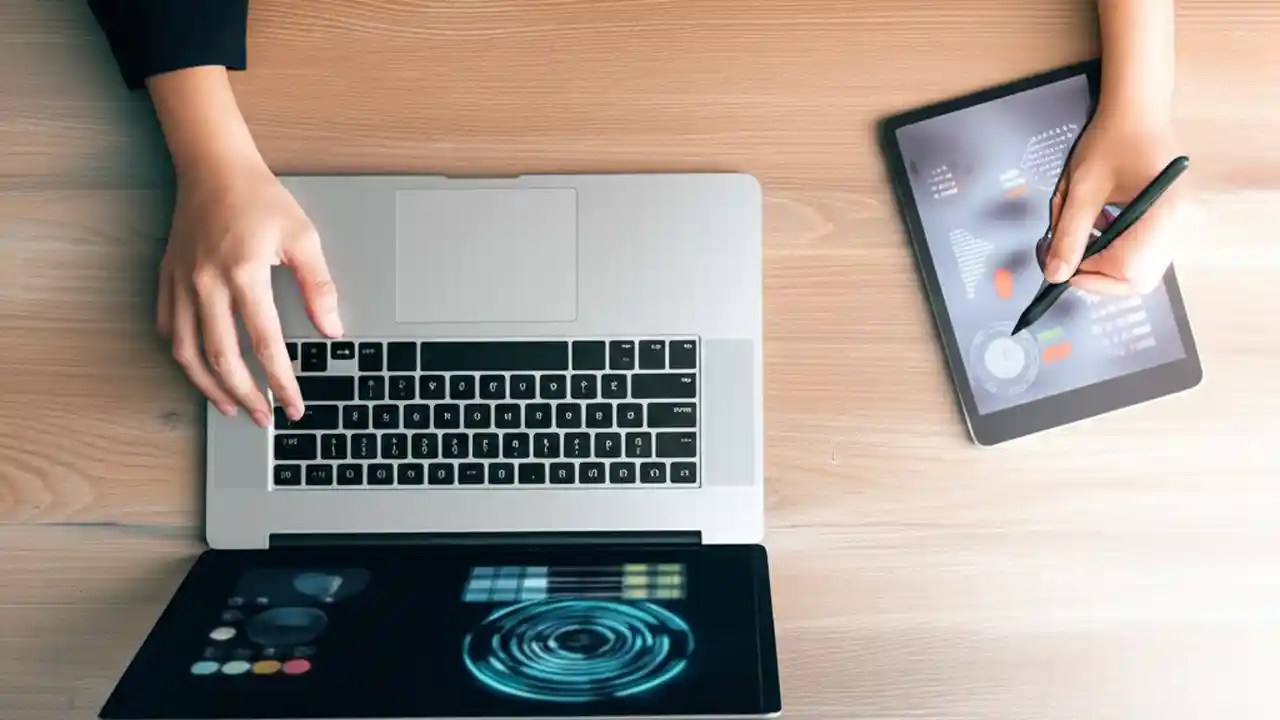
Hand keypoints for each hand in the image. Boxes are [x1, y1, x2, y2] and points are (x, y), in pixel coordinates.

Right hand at [157, 161, 341, 426]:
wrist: (214, 168)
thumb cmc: (261, 199)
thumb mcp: (304, 238)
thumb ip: (319, 287)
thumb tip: (332, 330)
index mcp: (243, 275)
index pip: (265, 344)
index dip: (281, 381)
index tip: (294, 405)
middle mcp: (206, 285)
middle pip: (223, 358)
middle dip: (246, 395)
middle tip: (265, 418)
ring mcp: (182, 284)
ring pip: (188, 352)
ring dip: (210, 387)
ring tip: (232, 408)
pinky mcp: (168, 279)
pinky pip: (170, 330)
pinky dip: (184, 358)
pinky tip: (200, 372)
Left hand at [1045, 107, 1188, 294]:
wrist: (1138, 112)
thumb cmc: (1111, 142)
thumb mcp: (1081, 189)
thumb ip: (1068, 234)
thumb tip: (1055, 275)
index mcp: (1166, 214)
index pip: (1128, 271)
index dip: (1090, 276)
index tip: (1062, 265)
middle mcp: (1185, 225)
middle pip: (1139, 278)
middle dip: (1098, 275)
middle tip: (1070, 256)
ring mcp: (1187, 225)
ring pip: (1142, 270)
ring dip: (1107, 262)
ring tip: (1085, 232)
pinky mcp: (1180, 223)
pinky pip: (1148, 254)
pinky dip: (1120, 250)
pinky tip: (1102, 225)